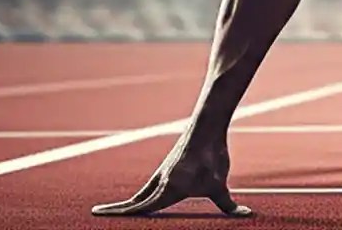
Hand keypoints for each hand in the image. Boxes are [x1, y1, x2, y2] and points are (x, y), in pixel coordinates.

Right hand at [91, 128, 251, 216]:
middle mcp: (160, 181)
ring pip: (143, 191)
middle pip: (136, 201)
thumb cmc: (212, 156)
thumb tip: (244, 215)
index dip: (120, 213)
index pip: (140, 208)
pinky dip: (144, 192)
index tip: (98, 213)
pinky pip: (153, 183)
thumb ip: (228, 204)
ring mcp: (164, 172)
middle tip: (97, 213)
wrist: (208, 126)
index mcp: (167, 189)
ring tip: (117, 210)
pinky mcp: (170, 165)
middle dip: (118, 210)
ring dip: (131, 202)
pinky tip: (147, 194)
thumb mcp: (219, 184)